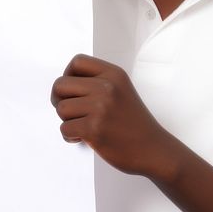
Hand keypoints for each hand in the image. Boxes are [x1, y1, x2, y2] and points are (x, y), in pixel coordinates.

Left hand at [51, 54, 170, 176]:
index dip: (67, 75)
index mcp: (114, 74)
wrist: (153, 150)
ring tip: (81, 126)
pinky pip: (64, 128)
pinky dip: (69, 136)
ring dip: (66, 120)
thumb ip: (97, 82)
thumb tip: (61, 86)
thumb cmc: (133, 123)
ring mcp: (100, 107)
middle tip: (71, 112)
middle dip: (59, 100)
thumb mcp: (121, 91)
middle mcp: (107, 87)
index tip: (73, 92)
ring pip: (61, 108)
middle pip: (60, 84)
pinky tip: (82, 138)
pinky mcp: (94, 129)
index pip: (77, 61)